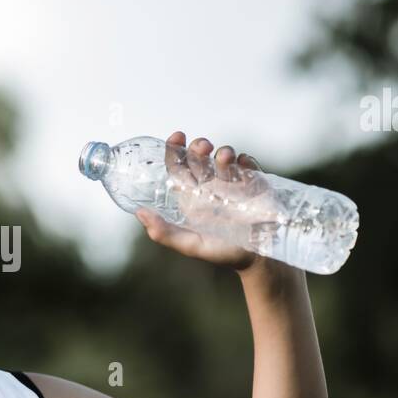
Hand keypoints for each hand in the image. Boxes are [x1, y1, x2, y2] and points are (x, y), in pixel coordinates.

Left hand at [134, 131, 267, 272]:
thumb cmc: (223, 253)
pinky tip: (243, 163)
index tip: (177, 137)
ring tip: (225, 158)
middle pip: (200, 158)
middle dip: (199, 147)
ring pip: (224, 157)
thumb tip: (139, 212)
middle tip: (203, 146)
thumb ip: (164, 232)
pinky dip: (245, 160)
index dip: (175, 150)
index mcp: (192, 197)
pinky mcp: (255, 184)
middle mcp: (210, 186)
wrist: (258, 259)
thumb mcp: (191, 245)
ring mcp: (233, 184)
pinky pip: (249, 165)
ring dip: (223, 152)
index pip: (179, 167)